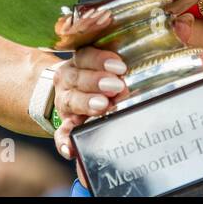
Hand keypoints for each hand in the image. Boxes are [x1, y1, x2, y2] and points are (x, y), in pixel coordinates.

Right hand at [52, 33, 129, 161]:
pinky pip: (61, 134)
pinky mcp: (64, 124)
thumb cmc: (100, 78)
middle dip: (97, 81)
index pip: (86, 56)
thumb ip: (120, 72)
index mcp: (79, 63)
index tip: (120, 67)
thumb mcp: (108, 69)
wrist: (75, 93)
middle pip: (77, 78)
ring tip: (102, 106)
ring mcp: (65, 103)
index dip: (101, 60)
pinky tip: (71, 147)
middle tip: (116, 87)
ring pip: (71, 101)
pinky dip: (64, 141)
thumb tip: (142, 75)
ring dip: (86, 103)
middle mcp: (68, 81)